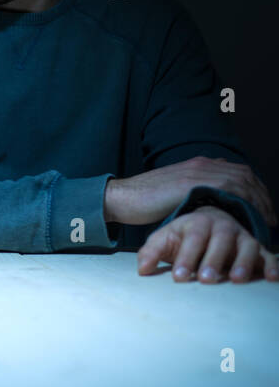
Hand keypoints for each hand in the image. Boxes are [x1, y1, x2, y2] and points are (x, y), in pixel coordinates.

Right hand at [105, 157, 275, 226]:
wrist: (123, 197)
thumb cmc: (144, 200)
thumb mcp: (174, 192)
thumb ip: (194, 193)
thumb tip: (212, 207)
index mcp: (199, 164)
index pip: (238, 172)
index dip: (255, 190)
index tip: (263, 208)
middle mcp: (203, 163)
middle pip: (245, 176)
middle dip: (262, 197)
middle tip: (270, 218)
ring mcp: (199, 171)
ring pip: (242, 182)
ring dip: (258, 203)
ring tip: (265, 223)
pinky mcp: (195, 183)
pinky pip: (230, 190)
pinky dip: (245, 204)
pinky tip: (249, 220)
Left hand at [137, 206, 278, 282]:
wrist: (208, 224)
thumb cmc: (183, 236)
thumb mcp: (164, 240)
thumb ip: (151, 253)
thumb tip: (142, 270)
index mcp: (197, 223)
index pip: (192, 239)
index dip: (186, 257)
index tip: (178, 277)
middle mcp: (222, 227)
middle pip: (220, 241)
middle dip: (213, 261)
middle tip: (205, 279)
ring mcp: (242, 236)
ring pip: (247, 246)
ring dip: (243, 262)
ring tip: (236, 280)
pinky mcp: (257, 247)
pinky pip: (268, 255)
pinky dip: (272, 265)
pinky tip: (272, 278)